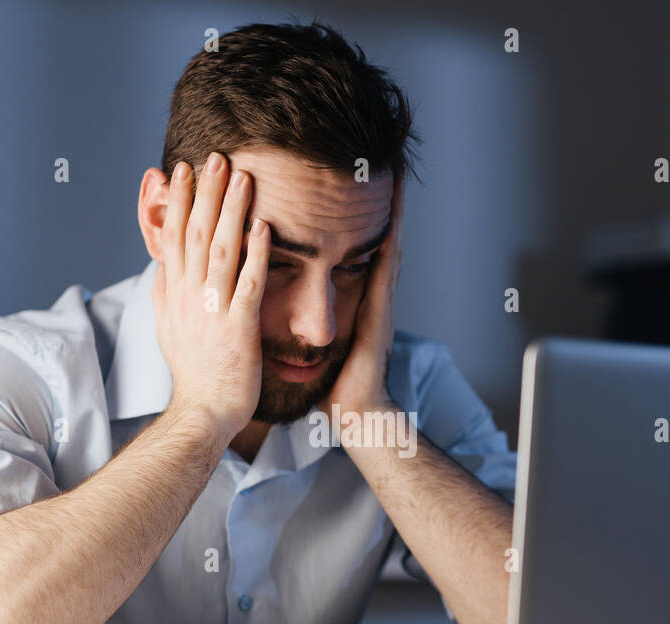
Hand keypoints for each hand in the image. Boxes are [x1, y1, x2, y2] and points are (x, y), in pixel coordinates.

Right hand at [153, 152, 270, 439]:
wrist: (204, 411)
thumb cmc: (194, 373)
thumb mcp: (169, 328)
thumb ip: (165, 293)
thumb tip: (162, 264)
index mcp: (173, 294)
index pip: (171, 237)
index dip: (177, 201)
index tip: (182, 170)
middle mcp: (188, 296)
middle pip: (195, 233)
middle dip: (205, 192)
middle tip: (215, 157)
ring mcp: (212, 311)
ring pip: (220, 250)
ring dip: (231, 210)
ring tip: (242, 177)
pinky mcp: (238, 328)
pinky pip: (247, 283)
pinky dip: (255, 253)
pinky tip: (264, 227)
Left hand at [322, 174, 404, 416]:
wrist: (356, 414)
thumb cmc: (334, 382)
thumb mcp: (313, 341)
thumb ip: (304, 319)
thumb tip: (277, 303)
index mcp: (349, 299)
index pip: (347, 248)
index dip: (345, 216)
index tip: (337, 181)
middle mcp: (367, 296)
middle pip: (369, 239)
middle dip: (373, 204)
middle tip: (375, 164)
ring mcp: (378, 305)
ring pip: (383, 248)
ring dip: (390, 215)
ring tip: (389, 178)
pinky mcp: (380, 318)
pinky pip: (386, 276)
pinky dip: (391, 248)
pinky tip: (392, 225)